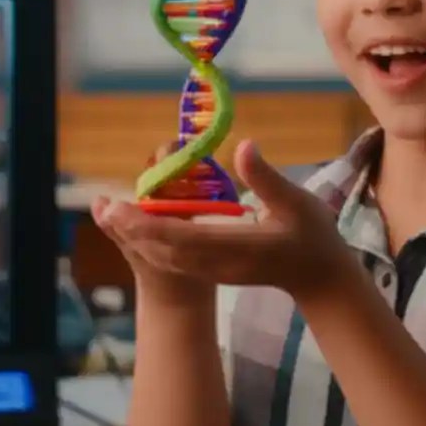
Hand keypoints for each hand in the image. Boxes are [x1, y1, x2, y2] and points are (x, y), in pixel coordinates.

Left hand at [91, 140, 363, 298]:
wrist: (320, 279)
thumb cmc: (314, 237)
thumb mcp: (297, 202)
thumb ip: (265, 177)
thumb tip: (242, 145)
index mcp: (235, 247)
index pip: (183, 237)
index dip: (148, 224)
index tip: (121, 210)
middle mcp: (218, 263)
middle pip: (165, 250)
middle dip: (134, 230)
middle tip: (105, 209)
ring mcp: (214, 271)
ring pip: (167, 258)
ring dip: (139, 238)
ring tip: (113, 216)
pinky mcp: (214, 272)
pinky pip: (175, 261)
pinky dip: (153, 245)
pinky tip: (140, 229)